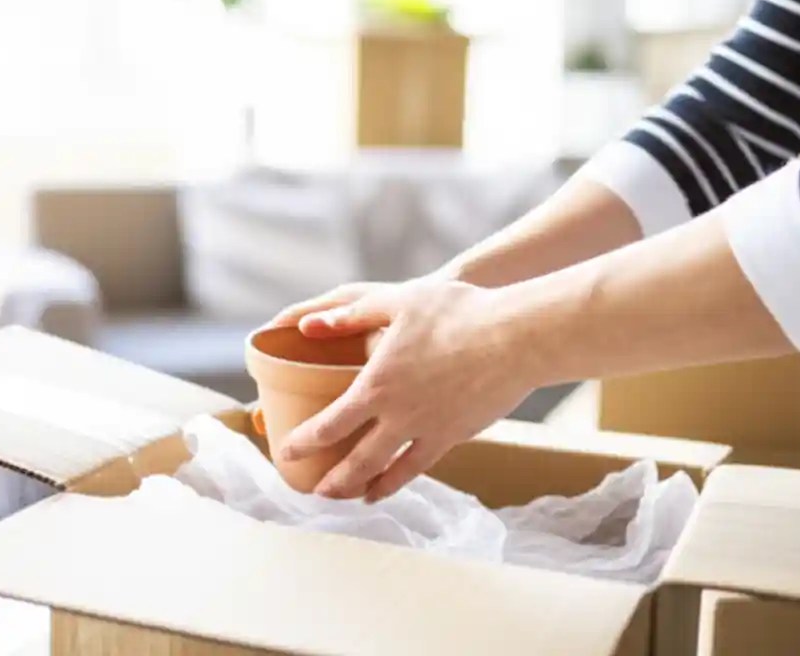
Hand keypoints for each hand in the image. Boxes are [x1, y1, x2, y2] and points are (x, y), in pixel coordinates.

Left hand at [279, 279, 534, 501]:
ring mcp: (427, 430)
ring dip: (359, 487)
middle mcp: (397, 415)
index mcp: (376, 384)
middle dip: (330, 478)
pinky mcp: (454, 435)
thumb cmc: (457, 312)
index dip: (304, 442)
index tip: (286, 452)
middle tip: (312, 490)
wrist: (514, 338)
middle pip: (354, 459)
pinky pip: (418, 466)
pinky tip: (385, 487)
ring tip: (345, 498)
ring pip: (385, 471)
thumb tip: (308, 325)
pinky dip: (396, 481)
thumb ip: (351, 316)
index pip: (329, 424)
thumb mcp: (397, 302)